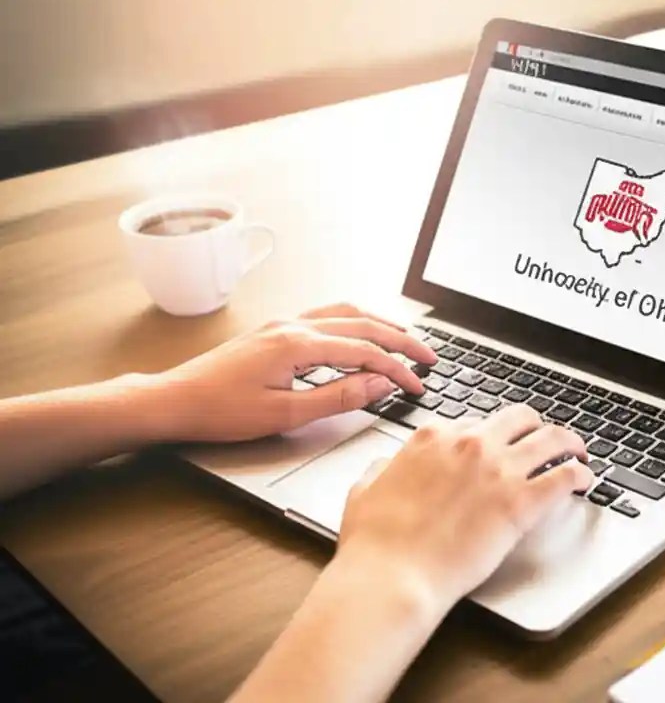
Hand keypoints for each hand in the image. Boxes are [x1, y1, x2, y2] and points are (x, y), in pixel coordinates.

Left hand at [152, 302, 436, 441]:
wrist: (174, 401)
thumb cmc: (220, 411)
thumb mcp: (286, 414)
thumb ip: (338, 397)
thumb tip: (378, 385)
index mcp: (298, 344)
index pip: (365, 352)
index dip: (397, 368)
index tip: (418, 384)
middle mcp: (293, 325)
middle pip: (362, 323)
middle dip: (400, 339)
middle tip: (428, 356)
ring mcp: (282, 324)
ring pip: (345, 312)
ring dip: (379, 324)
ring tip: (403, 339)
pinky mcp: (274, 331)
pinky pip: (326, 316)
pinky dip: (354, 322)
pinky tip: (361, 333)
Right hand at [337, 404, 594, 606]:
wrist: (394, 576)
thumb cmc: (375, 543)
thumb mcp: (365, 490)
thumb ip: (383, 469)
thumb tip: (387, 464)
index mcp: (433, 438)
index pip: (473, 424)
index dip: (488, 437)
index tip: (496, 448)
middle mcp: (470, 445)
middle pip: (519, 418)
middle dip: (533, 427)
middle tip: (543, 440)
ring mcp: (499, 470)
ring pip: (552, 438)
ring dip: (569, 442)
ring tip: (578, 451)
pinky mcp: (522, 502)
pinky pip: (565, 476)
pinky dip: (580, 475)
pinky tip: (584, 481)